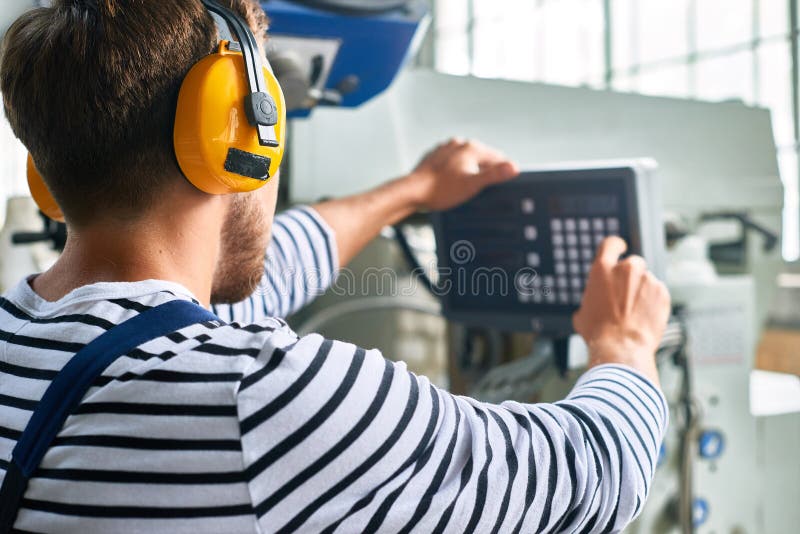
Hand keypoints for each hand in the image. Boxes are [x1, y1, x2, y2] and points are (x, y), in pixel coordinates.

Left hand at [405, 138, 518, 211]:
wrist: (413, 191)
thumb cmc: (441, 190)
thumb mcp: (473, 184)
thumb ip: (495, 175)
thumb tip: (514, 167)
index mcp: (471, 147)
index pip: (497, 157)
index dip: (502, 171)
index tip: (503, 183)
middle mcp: (458, 143)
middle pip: (481, 157)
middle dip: (483, 171)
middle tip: (480, 189)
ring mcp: (445, 148)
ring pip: (466, 159)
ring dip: (469, 171)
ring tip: (463, 187)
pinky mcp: (434, 156)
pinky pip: (451, 162)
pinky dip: (454, 171)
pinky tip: (450, 183)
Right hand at [573, 237, 670, 384]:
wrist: (622, 347)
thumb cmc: (599, 332)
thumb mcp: (583, 311)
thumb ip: (592, 297)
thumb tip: (595, 302)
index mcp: (602, 269)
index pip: (611, 243)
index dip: (616, 245)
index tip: (620, 248)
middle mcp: (626, 269)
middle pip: (632, 263)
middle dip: (630, 276)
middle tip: (625, 296)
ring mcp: (647, 279)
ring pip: (646, 280)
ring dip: (642, 291)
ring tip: (634, 313)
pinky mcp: (663, 292)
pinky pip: (658, 293)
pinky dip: (653, 302)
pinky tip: (644, 317)